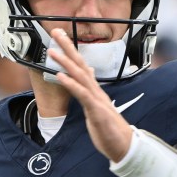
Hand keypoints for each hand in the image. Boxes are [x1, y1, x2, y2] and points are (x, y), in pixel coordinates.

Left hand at [46, 28, 133, 161]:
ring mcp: (96, 99)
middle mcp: (95, 91)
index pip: (81, 66)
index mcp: (94, 90)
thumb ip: (92, 91)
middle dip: (68, 47)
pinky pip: (82, 94)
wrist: (124, 146)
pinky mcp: (96, 110)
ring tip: (52, 50)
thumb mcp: (98, 107)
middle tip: (56, 30)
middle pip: (80, 64)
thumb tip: (90, 75)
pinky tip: (60, 76)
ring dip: (65, 62)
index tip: (60, 37)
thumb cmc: (110, 129)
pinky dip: (71, 83)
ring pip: (80, 76)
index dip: (71, 51)